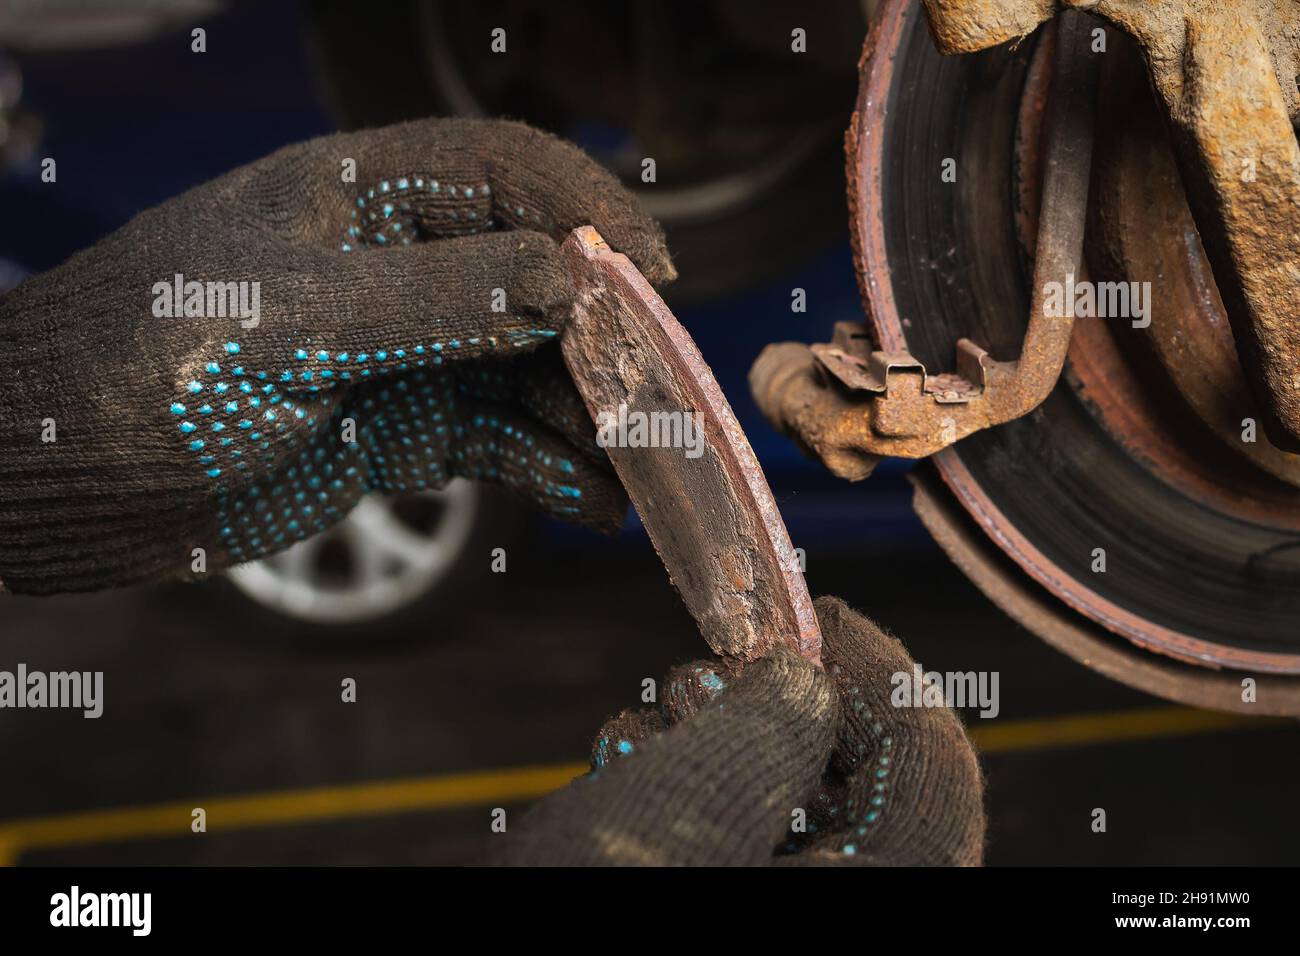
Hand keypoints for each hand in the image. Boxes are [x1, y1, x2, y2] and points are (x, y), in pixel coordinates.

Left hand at [0, 118, 672, 594]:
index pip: (507, 175)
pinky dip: (546, 469)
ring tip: (644, 468)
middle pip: (535, 282)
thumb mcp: (293, 325)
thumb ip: (436, 303)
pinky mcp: (395, 430)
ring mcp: (400, 352)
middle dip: (606, 338)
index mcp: (361, 199)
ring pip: (523, 371)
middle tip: (665, 396)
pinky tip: (593, 501)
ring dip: (586, 417)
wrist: (49, 479)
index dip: (592, 215)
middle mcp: (395, 268)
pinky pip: (493, 441)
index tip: (654, 278)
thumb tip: (570, 284)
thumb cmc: (142, 369)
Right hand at [500, 596, 985, 865]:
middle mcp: (838, 907)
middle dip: (777, 710)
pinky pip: (738, 843)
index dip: (881, 672)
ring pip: (790, 810)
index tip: (821, 613)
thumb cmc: (592, 911)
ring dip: (716, 746)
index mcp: (874, 898)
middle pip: (858, 787)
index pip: (931, 772)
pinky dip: (686, 794)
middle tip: (705, 679)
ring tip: (641, 732)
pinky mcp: (720, 896)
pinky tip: (623, 775)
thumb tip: (806, 683)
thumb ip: (769, 728)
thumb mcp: (684, 812)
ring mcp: (776, 904)